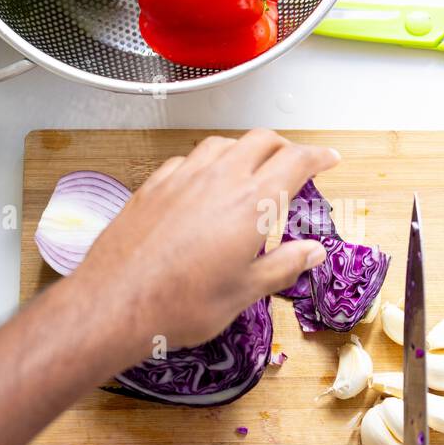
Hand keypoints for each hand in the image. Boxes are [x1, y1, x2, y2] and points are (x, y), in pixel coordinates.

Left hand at [72, 130, 337, 361]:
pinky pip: (187, 159)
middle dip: (284, 147)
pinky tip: (203, 184)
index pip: (296, 161)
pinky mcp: (153, 185)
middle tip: (293, 164)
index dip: (318, 157)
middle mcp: (219, 178)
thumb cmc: (182, 304)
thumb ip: (283, 266)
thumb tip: (313, 252)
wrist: (115, 304)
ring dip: (244, 150)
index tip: (329, 159)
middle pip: (261, 140)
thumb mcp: (244, 293)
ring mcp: (182, 177)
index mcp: (252, 202)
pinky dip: (206, 163)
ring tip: (249, 171)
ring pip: (223, 143)